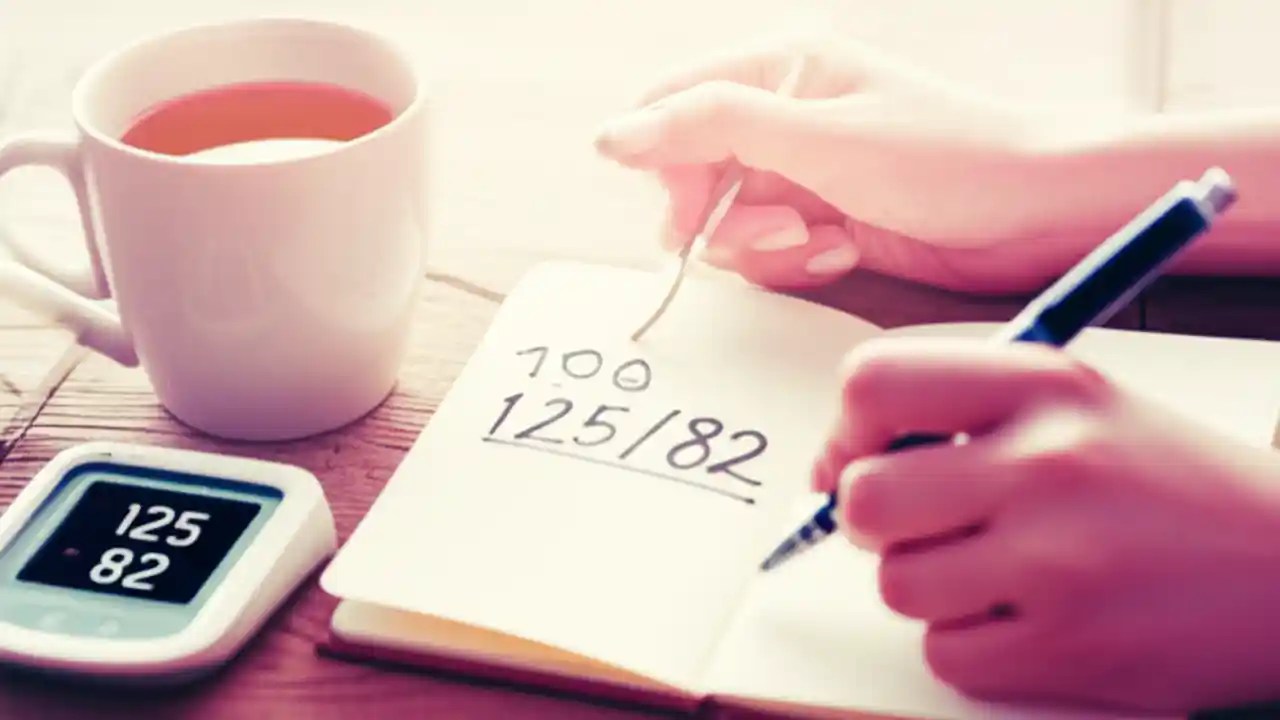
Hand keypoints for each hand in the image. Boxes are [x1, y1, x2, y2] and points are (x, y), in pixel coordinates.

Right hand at [593, 37, 1111, 292]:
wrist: (1040, 212)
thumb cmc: (947, 157)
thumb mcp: (819, 137)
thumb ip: (710, 128)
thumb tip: (611, 133)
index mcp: (779, 70)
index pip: (671, 108)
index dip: (666, 163)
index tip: (690, 208)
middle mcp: (783, 118)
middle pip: (691, 174)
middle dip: (720, 216)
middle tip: (776, 229)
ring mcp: (804, 174)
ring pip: (727, 223)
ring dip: (764, 246)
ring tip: (824, 240)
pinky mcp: (825, 221)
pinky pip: (771, 253)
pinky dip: (797, 262)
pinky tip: (843, 253)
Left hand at [813, 338, 1279, 711]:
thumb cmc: (1169, 483)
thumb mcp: (1079, 404)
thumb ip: (962, 413)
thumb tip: (838, 466)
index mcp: (1043, 385)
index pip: (874, 386)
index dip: (844, 432)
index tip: (853, 460)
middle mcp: (1046, 464)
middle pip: (864, 498)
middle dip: (873, 521)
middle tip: (920, 525)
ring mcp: (1058, 561)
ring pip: (898, 584)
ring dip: (929, 587)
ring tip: (996, 572)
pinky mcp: (1069, 649)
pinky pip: (946, 653)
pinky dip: (971, 644)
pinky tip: (1029, 618)